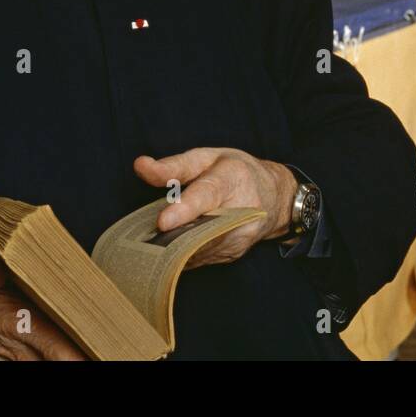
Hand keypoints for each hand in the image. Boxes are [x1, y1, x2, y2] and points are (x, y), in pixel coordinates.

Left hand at [133, 148, 297, 268]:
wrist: (274, 197)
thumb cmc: (235, 172)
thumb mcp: (207, 157)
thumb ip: (174, 165)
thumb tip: (141, 166)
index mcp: (232, 178)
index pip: (207, 195)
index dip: (184, 210)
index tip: (163, 222)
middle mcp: (242, 211)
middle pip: (202, 229)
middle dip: (172, 237)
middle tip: (145, 240)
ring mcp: (240, 237)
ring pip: (199, 250)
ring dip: (173, 249)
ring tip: (150, 244)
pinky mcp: (233, 254)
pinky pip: (200, 258)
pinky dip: (181, 255)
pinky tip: (166, 249)